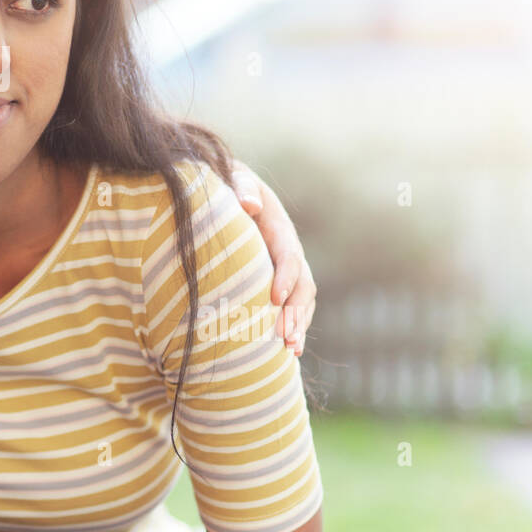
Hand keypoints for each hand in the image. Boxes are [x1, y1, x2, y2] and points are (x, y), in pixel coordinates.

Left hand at [230, 159, 315, 355]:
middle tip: (285, 336)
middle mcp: (289, 251)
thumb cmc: (228, 186)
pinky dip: (293, 328)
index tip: (274, 297)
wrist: (231, 193)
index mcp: (279, 228)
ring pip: (303, 301)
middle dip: (296, 311)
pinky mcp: (279, 283)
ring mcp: (287, 270)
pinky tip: (288, 352)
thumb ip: (242, 188)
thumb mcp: (235, 179)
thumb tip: (247, 204)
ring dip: (299, 325)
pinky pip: (293, 309)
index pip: (289, 255)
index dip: (285, 277)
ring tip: (291, 349)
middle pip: (303, 285)